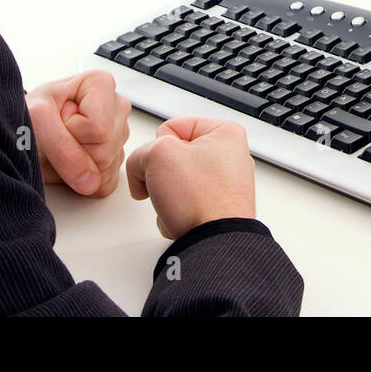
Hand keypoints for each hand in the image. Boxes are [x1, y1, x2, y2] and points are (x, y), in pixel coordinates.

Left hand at [26, 70, 129, 196]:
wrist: (22, 134)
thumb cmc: (29, 117)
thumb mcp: (35, 121)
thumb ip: (61, 147)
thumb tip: (90, 180)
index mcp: (101, 84)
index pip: (99, 128)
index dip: (71, 132)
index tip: (56, 120)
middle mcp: (116, 107)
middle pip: (106, 150)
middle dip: (76, 151)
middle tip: (57, 136)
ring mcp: (119, 134)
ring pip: (108, 168)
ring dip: (78, 167)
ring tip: (62, 147)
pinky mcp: (115, 160)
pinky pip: (106, 182)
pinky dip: (83, 181)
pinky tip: (70, 162)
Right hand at [125, 117, 256, 238]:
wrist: (214, 244)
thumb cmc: (201, 198)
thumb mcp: (157, 155)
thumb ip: (140, 152)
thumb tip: (140, 169)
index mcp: (226, 133)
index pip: (170, 127)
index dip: (158, 147)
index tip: (166, 164)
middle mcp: (230, 158)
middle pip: (172, 157)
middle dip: (160, 175)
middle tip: (168, 186)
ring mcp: (224, 186)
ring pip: (174, 183)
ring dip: (165, 196)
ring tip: (177, 206)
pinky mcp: (216, 210)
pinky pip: (183, 204)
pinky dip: (175, 213)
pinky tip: (181, 219)